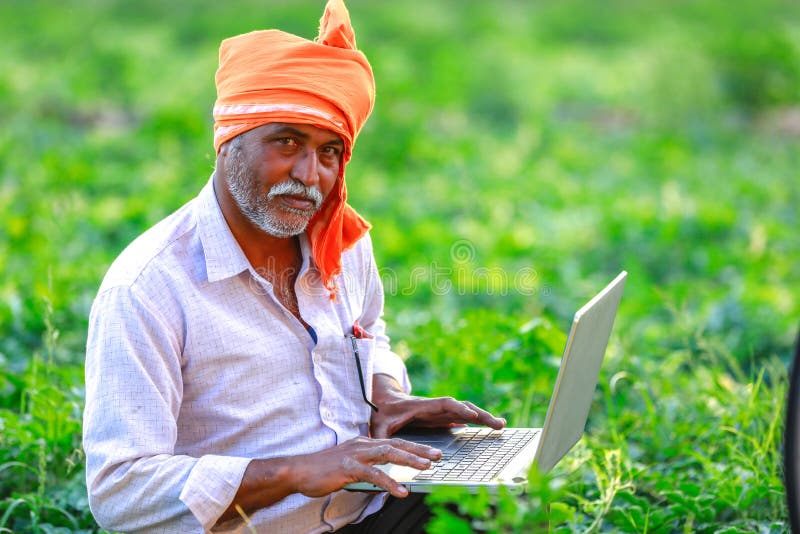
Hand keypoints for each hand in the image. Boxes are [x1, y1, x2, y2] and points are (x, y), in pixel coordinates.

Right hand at [290, 436, 441, 497]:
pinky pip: (373, 474)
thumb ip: (368, 468)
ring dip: (409, 460)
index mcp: (364, 443)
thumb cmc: (323, 470)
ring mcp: (355, 454)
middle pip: (396, 444)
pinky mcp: (348, 467)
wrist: (299, 471)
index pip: (394, 442)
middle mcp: (362, 445)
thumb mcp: (350, 466)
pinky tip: (401, 491)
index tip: (431, 451)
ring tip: (426, 467)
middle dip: (419, 449)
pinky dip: (389, 482)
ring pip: (388, 454)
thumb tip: (386, 480)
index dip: (414, 446)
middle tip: (438, 455)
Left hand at [369, 374, 506, 438]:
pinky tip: (490, 428)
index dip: (457, 408)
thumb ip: (379, 436)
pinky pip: (463, 418)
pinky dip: (477, 421)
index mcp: (422, 407)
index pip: (443, 404)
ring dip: (483, 417)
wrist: (384, 402)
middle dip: (480, 414)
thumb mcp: (378, 426)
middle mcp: (435, 407)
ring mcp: (440, 412)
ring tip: (501, 425)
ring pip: (465, 411)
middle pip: (461, 406)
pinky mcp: (442, 418)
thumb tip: (377, 451)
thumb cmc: (382, 414)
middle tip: (499, 423)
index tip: (470, 414)